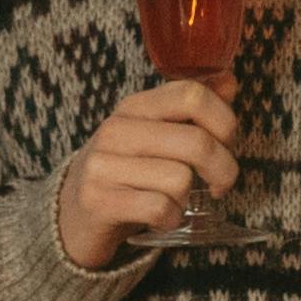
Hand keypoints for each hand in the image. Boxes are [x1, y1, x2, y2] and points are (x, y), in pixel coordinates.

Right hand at [52, 78, 239, 273]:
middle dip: (223, 170)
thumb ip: (192, 110)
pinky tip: (161, 218)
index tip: (228, 145)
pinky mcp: (99, 201)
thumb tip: (228, 82)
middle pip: (196, 142)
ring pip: (180, 179)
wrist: (72, 215)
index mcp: (135, 107)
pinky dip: (171, 219)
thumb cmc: (125, 172)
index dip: (224, 121)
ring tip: (175, 201)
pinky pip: (160, 209)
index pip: (192, 95)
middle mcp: (116, 130)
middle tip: (219, 184)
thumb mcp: (154, 134)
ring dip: (188, 199)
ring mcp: (103, 165)